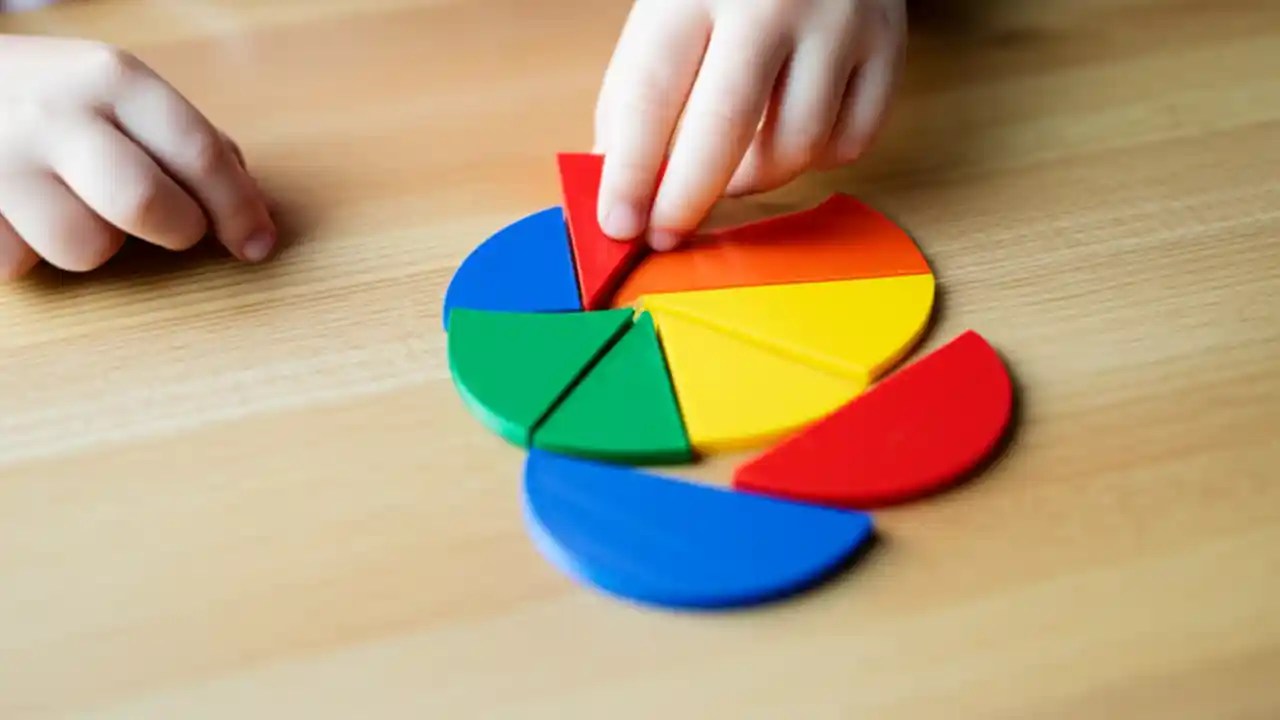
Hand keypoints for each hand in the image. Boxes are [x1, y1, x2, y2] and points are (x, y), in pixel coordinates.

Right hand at [0, 36, 275, 279]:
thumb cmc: (51, 97)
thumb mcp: (118, 91)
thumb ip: (186, 140)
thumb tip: (250, 202)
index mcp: (113, 79)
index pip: (199, 153)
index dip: (239, 209)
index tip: (257, 244)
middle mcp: (58, 114)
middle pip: (146, 205)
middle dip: (178, 229)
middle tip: (174, 225)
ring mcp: (3, 162)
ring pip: (86, 249)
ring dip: (95, 241)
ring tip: (70, 204)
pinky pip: (22, 264)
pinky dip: (28, 250)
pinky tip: (19, 213)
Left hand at [593, 0, 904, 249]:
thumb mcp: (672, 8)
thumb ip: (639, 86)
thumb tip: (621, 183)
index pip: (653, 94)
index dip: (632, 172)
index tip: (620, 224)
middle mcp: (772, 2)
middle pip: (726, 130)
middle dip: (688, 199)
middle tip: (665, 233)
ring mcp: (839, 24)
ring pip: (795, 149)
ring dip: (752, 180)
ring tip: (731, 165)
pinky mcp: (889, 46)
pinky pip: (849, 145)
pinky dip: (814, 159)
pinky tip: (788, 133)